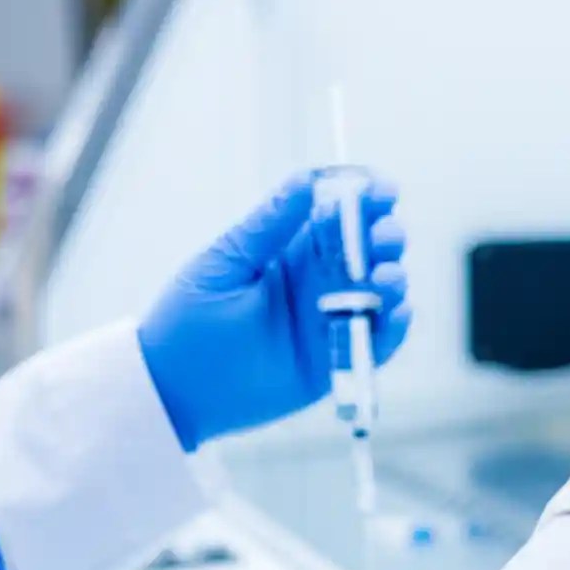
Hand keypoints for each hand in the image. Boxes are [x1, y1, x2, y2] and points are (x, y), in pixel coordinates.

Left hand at [138, 171, 410, 450]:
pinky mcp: (336, 361)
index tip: (384, 189)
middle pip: (370, 250)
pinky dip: (394, 328)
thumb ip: (269, 225)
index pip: (341, 214)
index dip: (368, 198)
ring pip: (380, 293)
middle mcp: (319, 281)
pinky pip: (377, 342)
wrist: (174, 390)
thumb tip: (305, 179)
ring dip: (394, 280)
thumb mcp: (226, 263)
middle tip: (383, 237)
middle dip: (387, 237)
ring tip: (384, 278)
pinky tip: (395, 313)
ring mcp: (330, 321)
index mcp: (293, 249)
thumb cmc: (188, 319)